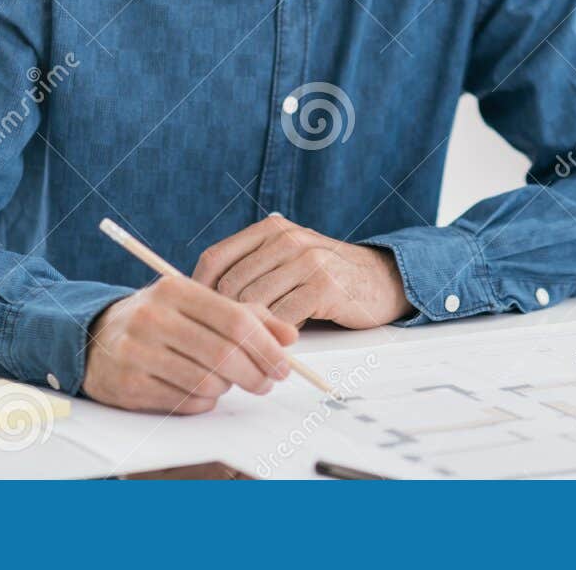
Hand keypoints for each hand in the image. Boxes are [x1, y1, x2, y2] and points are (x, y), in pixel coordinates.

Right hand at [82, 275, 298, 413]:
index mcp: (175, 289)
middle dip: (255, 374)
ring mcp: (136, 352)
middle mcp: (152, 317)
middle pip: (224, 355)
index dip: (267, 346)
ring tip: (226, 380)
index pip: (235, 319)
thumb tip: (289, 337)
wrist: (96, 336)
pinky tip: (200, 391)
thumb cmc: (160, 318)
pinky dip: (203, 402)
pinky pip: (184, 402)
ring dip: (227, 388)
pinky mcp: (127, 385)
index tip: (284, 365)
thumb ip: (248, 315)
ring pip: (206, 382)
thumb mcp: (199, 303)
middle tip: (267, 383)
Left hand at [193, 214, 412, 328]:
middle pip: (231, 285)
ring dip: (248, 331)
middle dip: (223, 317)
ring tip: (248, 347)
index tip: (194, 315)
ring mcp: (307, 260)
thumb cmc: (325, 275)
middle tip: (223, 342)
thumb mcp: (287, 258)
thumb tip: (199, 298)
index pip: (216, 258)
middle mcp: (287, 239)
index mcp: (271, 229)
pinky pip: (282, 318)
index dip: (198, 290)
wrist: (381, 279)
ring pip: (254, 303)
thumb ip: (253, 267)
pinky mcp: (324, 286)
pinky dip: (274, 336)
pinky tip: (278, 343)